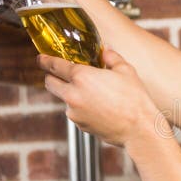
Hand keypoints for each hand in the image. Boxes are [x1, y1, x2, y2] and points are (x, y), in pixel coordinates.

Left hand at [38, 49, 159, 146]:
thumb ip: (112, 57)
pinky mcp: (79, 124)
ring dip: (71, 93)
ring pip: (64, 98)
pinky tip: (98, 107)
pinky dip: (81, 108)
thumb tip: (105, 51)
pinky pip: (75, 112)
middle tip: (60, 73)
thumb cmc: (135, 99)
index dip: (45, 60)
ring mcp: (74, 111)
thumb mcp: (126, 71)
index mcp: (82, 76)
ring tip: (93, 94)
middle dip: (52, 76)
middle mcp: (73, 94)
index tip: (41, 58)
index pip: (55, 65)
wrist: (138, 129)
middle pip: (50, 82)